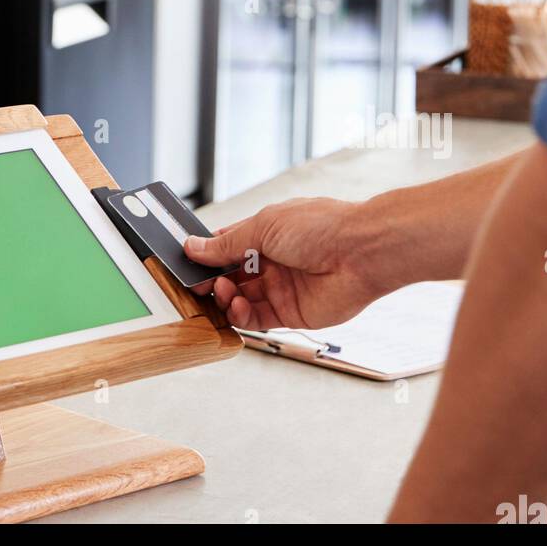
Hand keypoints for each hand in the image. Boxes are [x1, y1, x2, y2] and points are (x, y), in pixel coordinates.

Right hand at [183, 196, 390, 331]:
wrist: (360, 253)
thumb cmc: (320, 228)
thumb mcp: (263, 226)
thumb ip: (226, 243)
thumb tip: (194, 247)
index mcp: (265, 233)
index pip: (227, 245)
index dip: (206, 254)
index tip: (186, 262)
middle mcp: (272, 261)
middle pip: (230, 275)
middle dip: (210, 280)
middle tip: (195, 284)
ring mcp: (281, 288)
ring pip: (239, 299)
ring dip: (223, 297)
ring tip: (220, 291)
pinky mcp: (290, 313)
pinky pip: (256, 318)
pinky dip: (240, 315)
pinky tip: (235, 306)